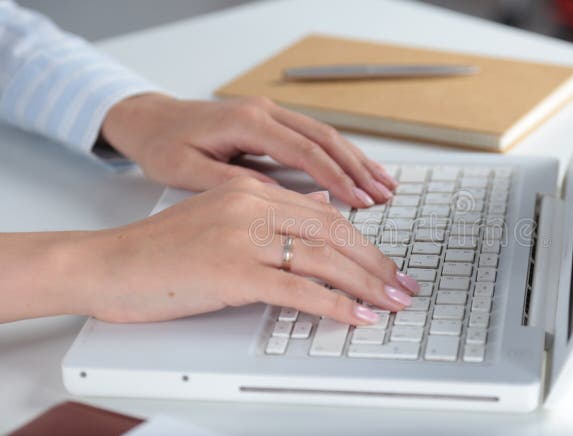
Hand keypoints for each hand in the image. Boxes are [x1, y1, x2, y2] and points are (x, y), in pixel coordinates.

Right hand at [69, 177, 419, 323]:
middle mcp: (251, 205)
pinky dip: (334, 304)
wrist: (105, 264)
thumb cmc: (159, 250)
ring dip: (367, 283)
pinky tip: (357, 315)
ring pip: (323, 259)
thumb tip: (318, 213)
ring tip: (393, 301)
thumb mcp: (219, 219)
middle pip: (334, 234)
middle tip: (403, 284)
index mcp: (250, 191)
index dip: (364, 241)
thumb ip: (267, 215)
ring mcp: (242, 236)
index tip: (386, 263)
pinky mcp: (231, 270)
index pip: (325, 215)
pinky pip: (297, 289)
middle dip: (376, 263)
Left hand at [101, 93, 397, 206]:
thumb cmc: (162, 146)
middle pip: (325, 139)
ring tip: (384, 185)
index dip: (336, 177)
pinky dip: (340, 156)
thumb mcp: (186, 171)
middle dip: (357, 168)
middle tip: (383, 196)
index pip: (303, 151)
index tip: (359, 200)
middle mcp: (264, 113)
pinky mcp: (271, 122)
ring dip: (356, 160)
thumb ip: (234, 183)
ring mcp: (270, 114)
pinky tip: (358, 172)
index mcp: (246, 123)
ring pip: (326, 136)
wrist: (148, 120)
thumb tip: (281, 200)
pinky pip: (315, 137)